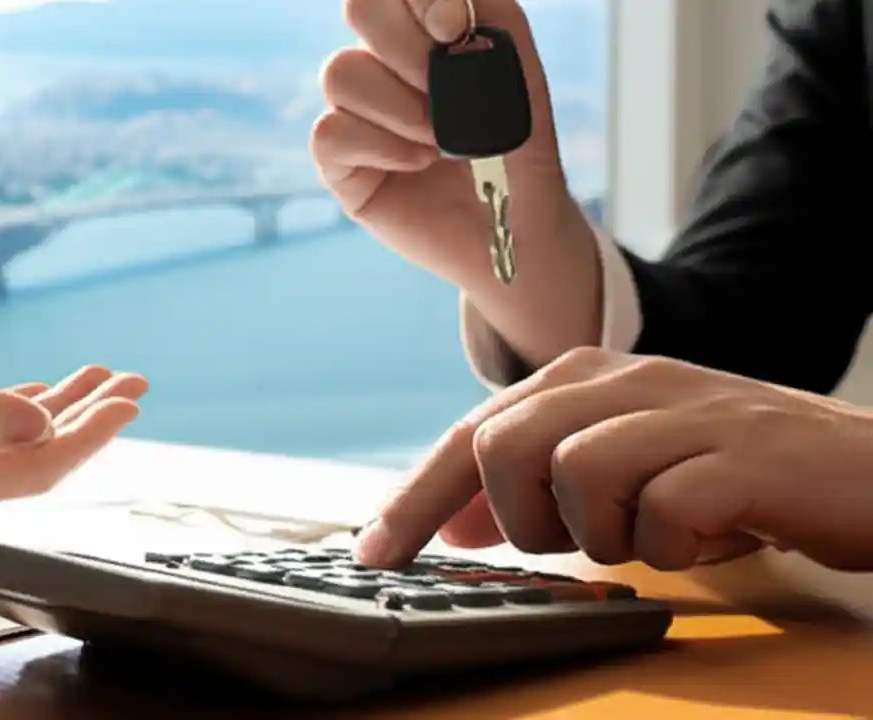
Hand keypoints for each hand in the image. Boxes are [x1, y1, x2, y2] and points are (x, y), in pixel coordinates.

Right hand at [0, 343, 147, 515]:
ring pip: (12, 442)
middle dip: (89, 418)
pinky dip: (15, 409)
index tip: (128, 401)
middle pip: (36, 457)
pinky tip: (37, 393)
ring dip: (59, 408)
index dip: (91, 435)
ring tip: (101, 378)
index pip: (40, 467)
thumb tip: (41, 423)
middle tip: (133, 382)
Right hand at [312, 0, 602, 365]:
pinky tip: (417, 165)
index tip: (454, 29)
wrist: (516, 231)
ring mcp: (358, 108)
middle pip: (359, 6)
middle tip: (445, 89)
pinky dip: (382, 147)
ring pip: (341, 72)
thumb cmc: (518, 152)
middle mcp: (385, 59)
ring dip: (401, 108)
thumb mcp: (519, 76)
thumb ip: (492, 19)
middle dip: (407, 48)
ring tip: (442, 142)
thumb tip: (446, 12)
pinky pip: (330, 131)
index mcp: (426, 27)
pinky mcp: (340, 159)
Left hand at [355, 347, 872, 571]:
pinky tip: (714, 535)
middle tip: (579, 537)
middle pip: (504, 447)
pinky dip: (678, 548)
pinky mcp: (742, 456)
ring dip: (607, 533)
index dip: (415, 497)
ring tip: (659, 531)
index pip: (473, 433)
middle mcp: (628, 379)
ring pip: (576, 476)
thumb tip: (449, 522)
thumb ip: (536, 484)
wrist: (868, 468)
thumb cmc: (733, 473)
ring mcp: (686, 412)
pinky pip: (663, 516)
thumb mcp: (624, 470)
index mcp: (588, 377)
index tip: (374, 551)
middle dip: (521, 518)